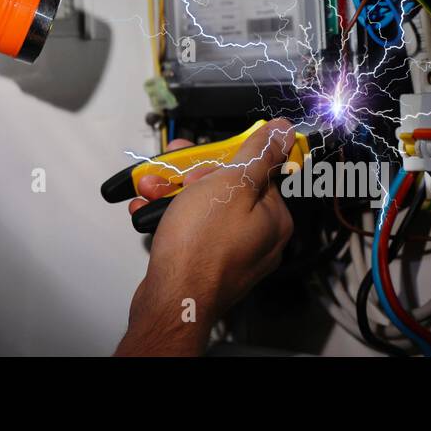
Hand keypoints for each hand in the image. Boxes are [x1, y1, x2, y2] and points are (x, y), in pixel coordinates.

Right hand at [114, 119, 295, 355]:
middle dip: (188, 177)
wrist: (172, 300)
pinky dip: (168, 218)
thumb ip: (258, 155)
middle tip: (166, 176)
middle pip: (224, 188)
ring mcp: (232, 253)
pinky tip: (148, 213)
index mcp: (274, 217)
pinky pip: (191, 230)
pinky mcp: (206, 265)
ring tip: (149, 193)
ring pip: (203, 207)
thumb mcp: (230, 185)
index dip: (219, 158)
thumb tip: (282, 130)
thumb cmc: (201, 246)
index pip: (252, 170)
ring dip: (172, 194)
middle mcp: (258, 236)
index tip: (194, 155)